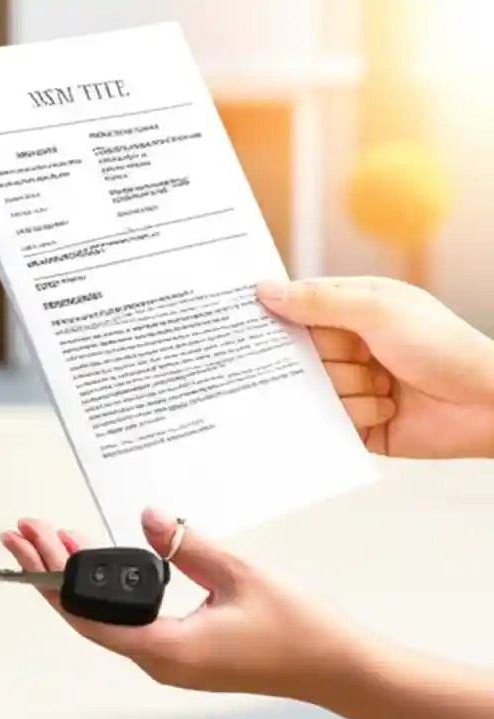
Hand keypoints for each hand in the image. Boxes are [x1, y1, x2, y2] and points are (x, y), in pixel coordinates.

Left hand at [0, 510, 363, 700]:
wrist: (340, 668)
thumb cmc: (300, 628)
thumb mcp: (241, 574)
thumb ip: (188, 545)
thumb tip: (148, 517)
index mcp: (167, 650)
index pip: (86, 616)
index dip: (50, 578)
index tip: (29, 541)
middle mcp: (160, 662)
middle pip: (85, 616)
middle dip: (49, 571)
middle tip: (22, 530)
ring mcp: (170, 660)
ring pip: (104, 618)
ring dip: (75, 578)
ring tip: (48, 537)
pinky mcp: (182, 653)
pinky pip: (128, 621)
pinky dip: (105, 590)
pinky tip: (96, 562)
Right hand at [257, 276, 493, 458]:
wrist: (487, 404)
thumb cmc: (444, 346)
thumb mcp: (379, 310)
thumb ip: (319, 301)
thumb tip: (265, 291)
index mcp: (353, 307)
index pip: (296, 305)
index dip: (277, 313)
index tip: (254, 321)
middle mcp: (349, 344)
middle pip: (299, 352)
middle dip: (324, 358)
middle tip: (353, 354)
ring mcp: (352, 383)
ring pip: (315, 388)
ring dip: (350, 388)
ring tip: (386, 383)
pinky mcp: (357, 421)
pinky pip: (332, 420)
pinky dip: (360, 414)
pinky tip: (389, 406)